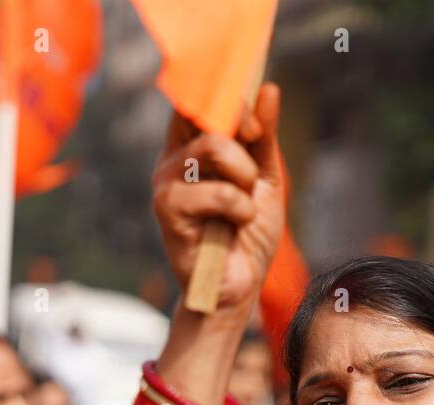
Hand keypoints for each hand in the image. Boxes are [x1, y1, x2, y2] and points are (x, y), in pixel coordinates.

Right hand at [151, 83, 284, 317]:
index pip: (198, 100)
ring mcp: (166, 183)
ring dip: (244, 176)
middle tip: (255, 170)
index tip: (256, 129)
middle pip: (205, 114)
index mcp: (191, 148)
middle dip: (244, 134)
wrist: (239, 287)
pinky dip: (239, 207)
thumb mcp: (265, 180)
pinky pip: (215, 190)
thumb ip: (263, 138)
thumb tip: (268, 89)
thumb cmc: (248, 236)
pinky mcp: (167, 209)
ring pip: (211, 146)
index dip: (229, 101)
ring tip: (246, 206)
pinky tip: (236, 225)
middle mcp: (173, 160)